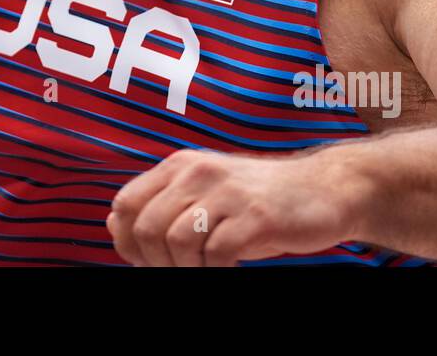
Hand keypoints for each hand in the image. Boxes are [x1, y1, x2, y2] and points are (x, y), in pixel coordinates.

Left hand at [106, 148, 363, 266]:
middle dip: (156, 262)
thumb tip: (112, 224)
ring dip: (188, 268)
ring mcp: (227, 193)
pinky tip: (231, 265)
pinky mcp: (255, 218)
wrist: (324, 189)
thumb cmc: (257, 199)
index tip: (147, 260)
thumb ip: (161, 205)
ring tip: (209, 267)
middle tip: (182, 270)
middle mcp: (198, 172)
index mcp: (180, 165)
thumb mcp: (204, 193)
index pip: (125, 204)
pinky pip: (216, 254)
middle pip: (147, 228)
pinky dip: (218, 270)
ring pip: (177, 241)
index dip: (127, 240)